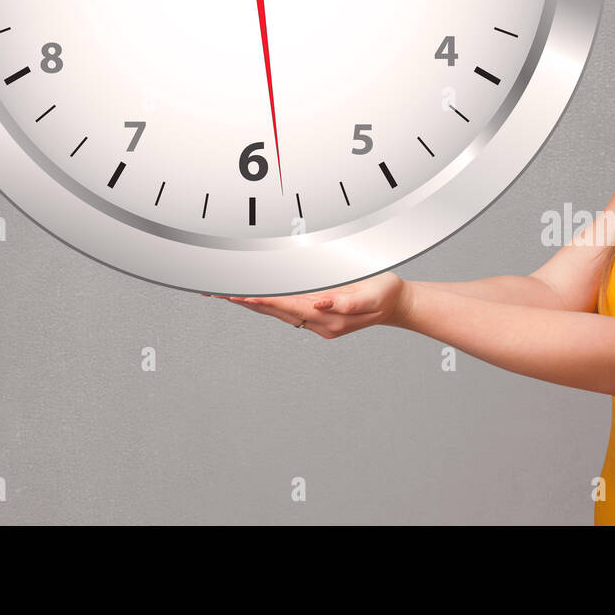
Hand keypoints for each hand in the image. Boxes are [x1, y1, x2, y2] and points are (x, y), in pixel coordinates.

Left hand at [214, 272, 412, 337]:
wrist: (398, 305)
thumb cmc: (386, 294)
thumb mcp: (373, 294)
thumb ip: (348, 300)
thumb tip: (322, 304)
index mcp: (329, 315)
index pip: (287, 306)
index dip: (263, 299)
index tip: (241, 295)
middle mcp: (318, 321)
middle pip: (275, 311)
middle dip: (246, 301)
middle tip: (217, 292)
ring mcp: (317, 321)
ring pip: (277, 312)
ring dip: (251, 303)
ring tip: (226, 294)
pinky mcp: (318, 314)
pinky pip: (286, 310)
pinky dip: (267, 303)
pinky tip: (255, 298)